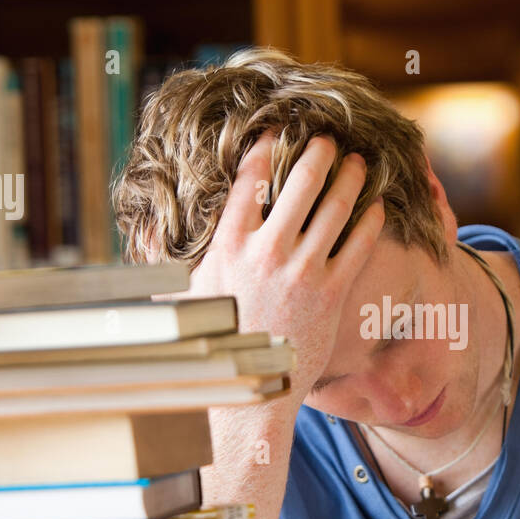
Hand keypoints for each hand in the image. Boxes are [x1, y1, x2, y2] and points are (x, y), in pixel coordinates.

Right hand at [183, 131, 384, 397]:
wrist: (249, 388)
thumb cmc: (212, 342)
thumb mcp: (179, 295)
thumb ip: (163, 257)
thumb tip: (142, 227)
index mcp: (229, 246)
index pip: (251, 180)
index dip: (267, 148)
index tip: (278, 131)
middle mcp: (267, 252)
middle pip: (301, 183)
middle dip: (318, 152)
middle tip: (327, 138)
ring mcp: (303, 272)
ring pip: (335, 207)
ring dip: (350, 178)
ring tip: (358, 163)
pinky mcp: (331, 293)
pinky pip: (359, 245)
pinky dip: (370, 220)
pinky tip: (377, 206)